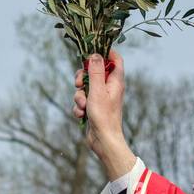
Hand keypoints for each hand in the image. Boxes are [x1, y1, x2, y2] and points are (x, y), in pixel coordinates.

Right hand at [72, 50, 136, 179]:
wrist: (103, 141)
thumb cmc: (104, 116)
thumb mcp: (97, 91)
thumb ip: (95, 71)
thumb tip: (95, 54)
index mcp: (115, 80)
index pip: (114, 58)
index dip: (104, 52)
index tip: (91, 52)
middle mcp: (109, 87)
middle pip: (94, 71)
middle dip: (82, 77)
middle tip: (78, 84)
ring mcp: (101, 97)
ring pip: (85, 87)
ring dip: (79, 96)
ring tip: (83, 106)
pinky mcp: (93, 107)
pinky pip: (82, 100)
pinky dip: (80, 107)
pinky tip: (82, 115)